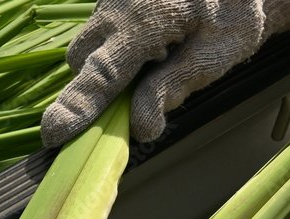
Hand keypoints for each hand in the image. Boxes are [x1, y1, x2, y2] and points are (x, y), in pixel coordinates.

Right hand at [41, 0, 289, 146]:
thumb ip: (175, 86)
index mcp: (146, 19)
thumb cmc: (235, 6)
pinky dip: (121, 39)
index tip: (54, 134)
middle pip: (83, 59)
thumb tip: (139, 128)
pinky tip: (159, 33)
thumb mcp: (219, 50)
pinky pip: (103, 26)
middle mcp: (117, 3)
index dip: (78, 107)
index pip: (103, 74)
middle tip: (150, 76)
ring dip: (111, 58)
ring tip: (162, 50)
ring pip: (90, 41)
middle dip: (100, 80)